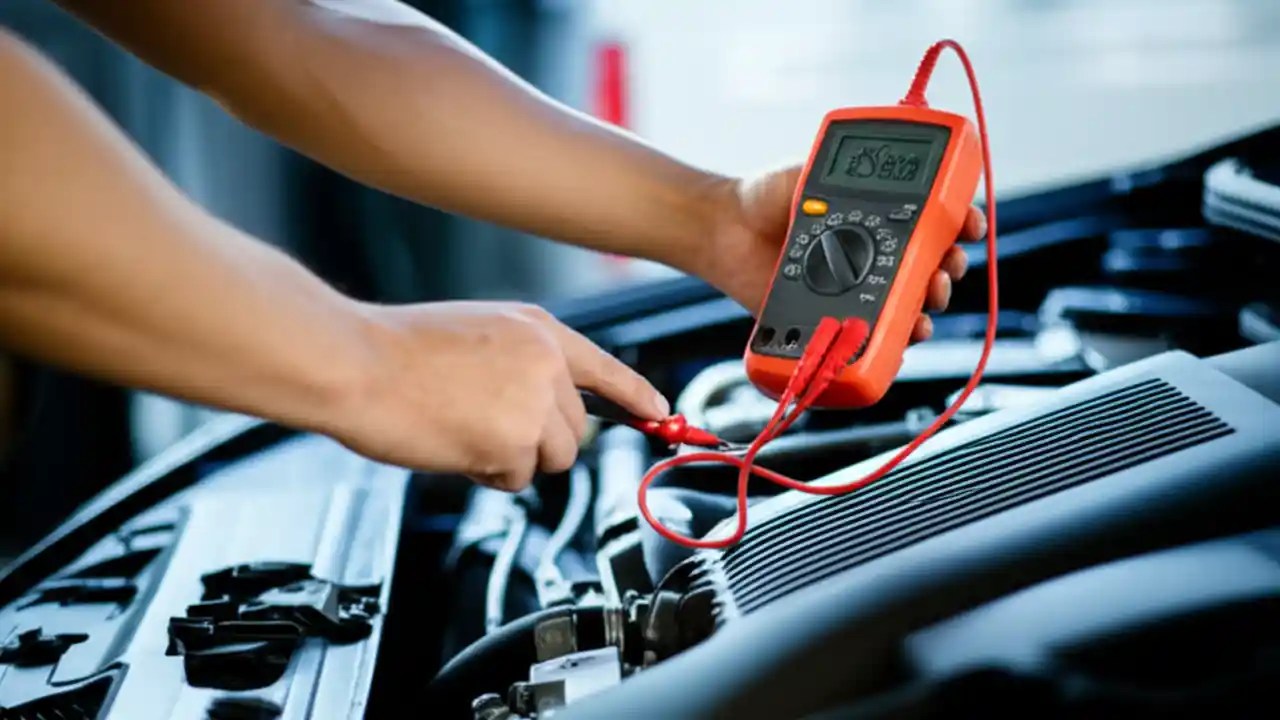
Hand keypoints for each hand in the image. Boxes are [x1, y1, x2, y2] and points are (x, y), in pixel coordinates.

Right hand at [328, 301, 667, 490]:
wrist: (355, 362)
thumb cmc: (398, 350)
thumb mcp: (477, 333)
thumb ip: (522, 365)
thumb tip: (544, 409)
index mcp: (538, 329)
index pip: (605, 368)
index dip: (637, 397)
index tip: (660, 414)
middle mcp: (546, 362)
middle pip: (576, 430)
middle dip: (539, 441)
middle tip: (485, 427)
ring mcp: (533, 403)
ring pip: (553, 458)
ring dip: (515, 459)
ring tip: (465, 430)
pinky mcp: (514, 442)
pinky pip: (517, 478)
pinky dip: (489, 473)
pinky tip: (454, 443)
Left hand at [701, 166, 986, 340]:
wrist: (725, 230)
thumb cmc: (766, 197)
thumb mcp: (811, 175)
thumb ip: (844, 176)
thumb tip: (878, 176)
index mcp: (880, 219)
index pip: (935, 225)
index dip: (959, 226)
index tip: (969, 224)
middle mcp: (875, 257)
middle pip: (932, 271)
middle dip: (950, 270)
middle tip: (946, 266)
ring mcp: (857, 291)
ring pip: (910, 307)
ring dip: (929, 307)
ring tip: (927, 300)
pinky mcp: (834, 321)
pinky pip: (871, 340)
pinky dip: (892, 343)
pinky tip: (902, 336)